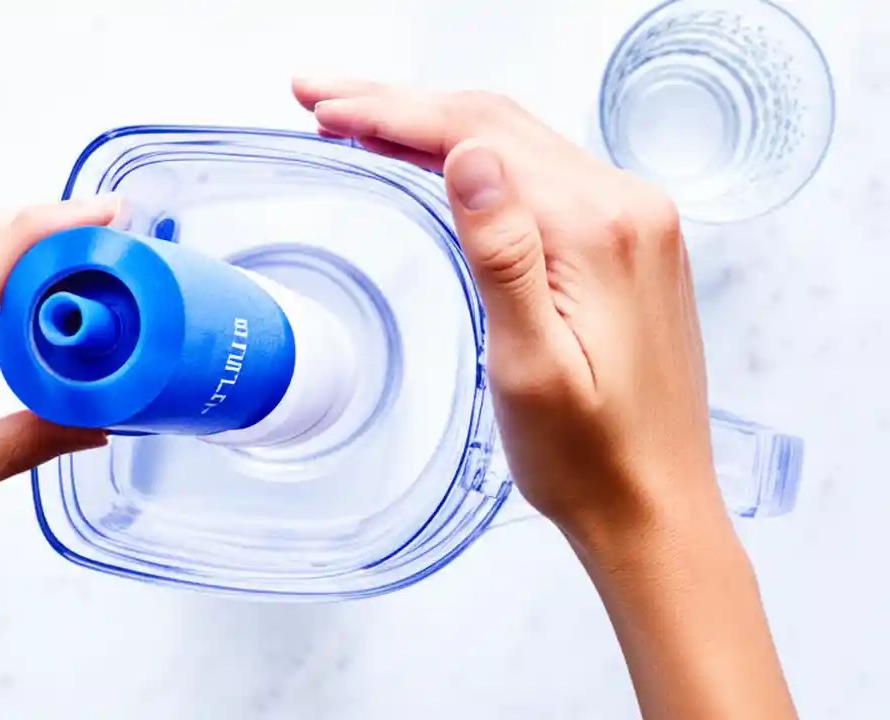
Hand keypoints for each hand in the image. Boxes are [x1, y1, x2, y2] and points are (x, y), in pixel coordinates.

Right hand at [295, 78, 795, 718]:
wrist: (655, 508)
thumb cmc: (591, 458)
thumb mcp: (530, 366)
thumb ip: (502, 254)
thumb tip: (470, 160)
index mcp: (601, 229)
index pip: (479, 137)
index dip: (392, 114)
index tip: (327, 105)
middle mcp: (628, 207)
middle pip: (497, 122)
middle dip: (402, 103)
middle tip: (322, 96)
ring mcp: (632, 221)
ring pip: (516, 142)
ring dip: (435, 122)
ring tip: (361, 117)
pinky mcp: (625, 243)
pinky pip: (539, 174)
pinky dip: (476, 157)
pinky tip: (437, 162)